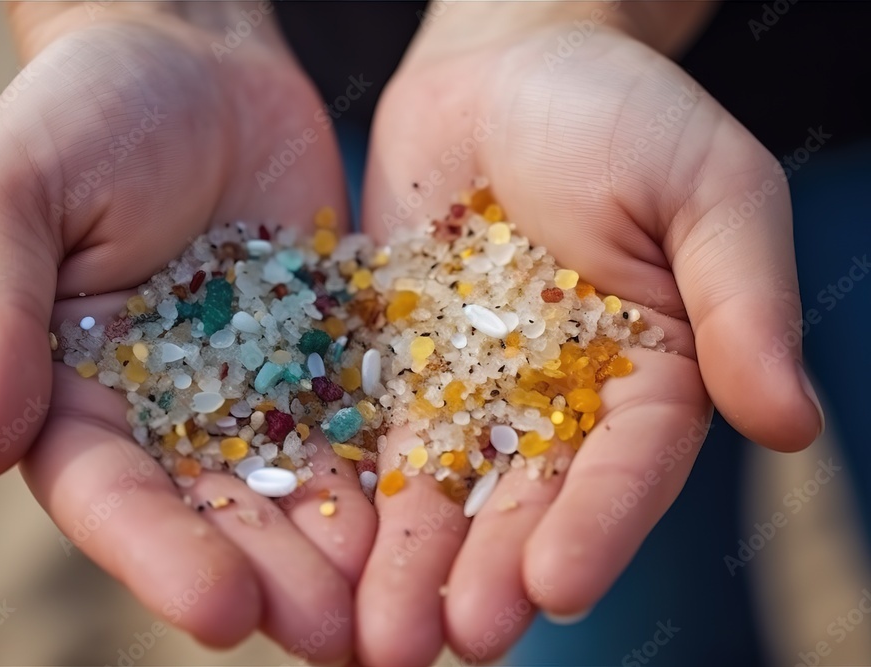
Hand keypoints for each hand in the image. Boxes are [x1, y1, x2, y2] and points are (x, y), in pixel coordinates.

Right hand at [0, 4, 372, 661]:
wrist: (194, 57)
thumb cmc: (80, 114)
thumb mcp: (6, 196)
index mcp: (75, 394)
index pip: (112, 495)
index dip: (161, 556)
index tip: (222, 612)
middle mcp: (168, 411)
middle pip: (218, 513)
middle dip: (273, 578)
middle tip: (334, 641)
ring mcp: (254, 386)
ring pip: (301, 487)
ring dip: (346, 554)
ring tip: (394, 615)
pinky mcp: (327, 352)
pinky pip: (362, 420)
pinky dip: (394, 473)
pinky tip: (437, 520)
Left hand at [356, 4, 823, 664]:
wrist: (502, 62)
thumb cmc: (619, 107)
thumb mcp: (707, 187)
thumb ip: (743, 302)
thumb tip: (792, 423)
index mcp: (653, 369)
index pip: (629, 465)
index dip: (597, 527)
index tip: (557, 588)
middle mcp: (562, 398)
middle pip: (529, 500)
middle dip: (494, 573)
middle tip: (457, 641)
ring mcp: (475, 386)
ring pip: (448, 489)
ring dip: (417, 564)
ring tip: (382, 639)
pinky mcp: (401, 364)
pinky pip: (378, 436)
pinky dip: (362, 497)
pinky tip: (332, 554)